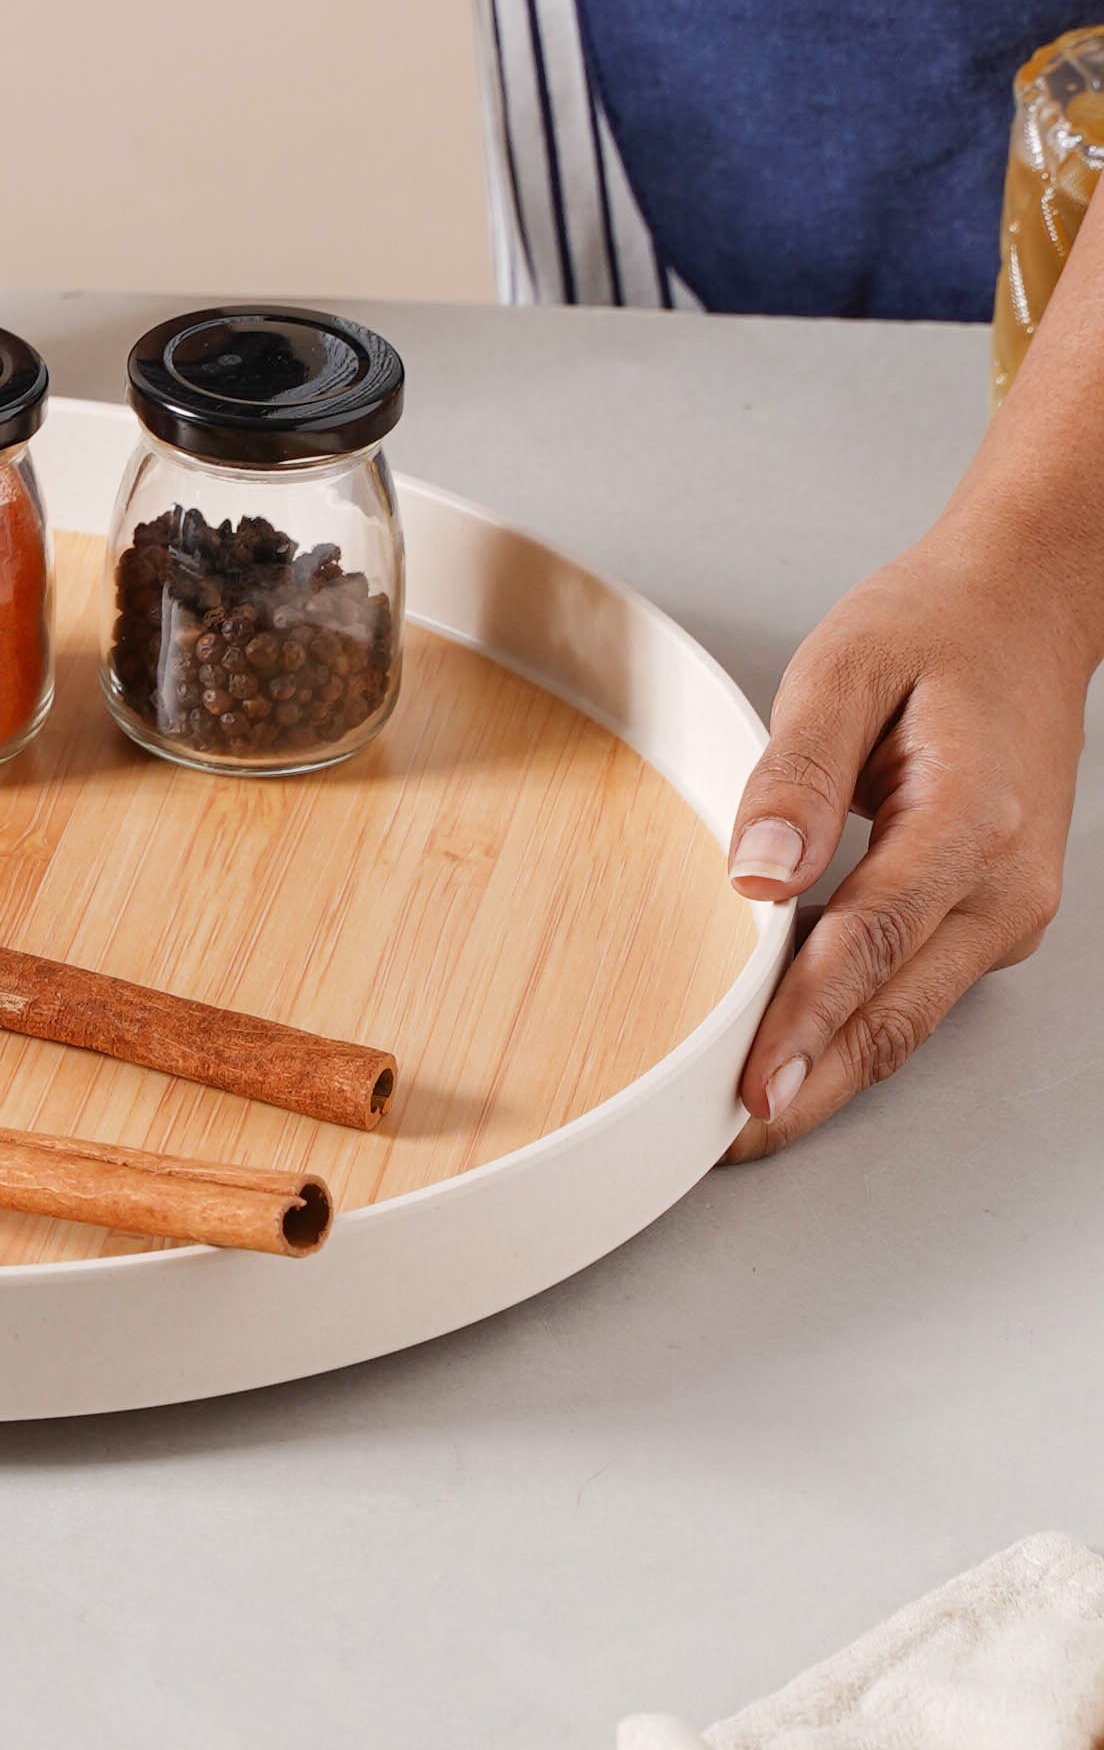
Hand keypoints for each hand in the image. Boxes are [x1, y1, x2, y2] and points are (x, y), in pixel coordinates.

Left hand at [721, 535, 1086, 1159]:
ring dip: (828, 1072)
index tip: (750, 1086)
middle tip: (721, 1142)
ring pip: (908, 1018)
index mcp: (970, 823)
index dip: (805, 1023)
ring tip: (740, 1122)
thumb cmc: (934, 631)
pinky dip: (853, 1030)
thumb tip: (752, 874)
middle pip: (895, 1014)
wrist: (1027, 607)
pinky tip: (789, 1055)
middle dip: (809, 1085)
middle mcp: (1004, 886)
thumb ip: (795, 776)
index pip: (870, 945)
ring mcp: (1004, 910)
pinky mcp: (987, 915)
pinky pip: (913, 989)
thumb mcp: (843, 671)